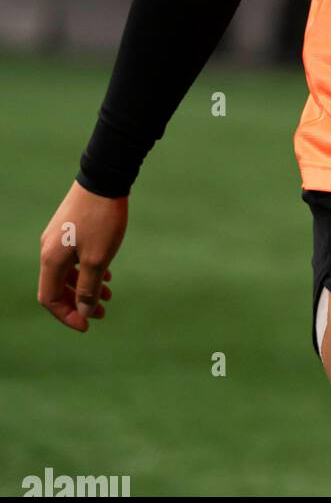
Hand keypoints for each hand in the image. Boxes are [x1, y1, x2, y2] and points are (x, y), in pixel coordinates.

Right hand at [38, 180, 127, 331]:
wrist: (105, 178)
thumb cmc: (102, 219)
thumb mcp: (98, 258)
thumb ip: (89, 287)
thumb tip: (83, 312)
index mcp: (50, 260)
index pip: (49, 299)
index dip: (67, 315)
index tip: (88, 324)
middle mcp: (48, 249)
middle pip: (58, 287)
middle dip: (79, 303)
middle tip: (102, 312)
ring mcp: (58, 237)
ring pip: (68, 272)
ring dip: (86, 286)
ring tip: (109, 294)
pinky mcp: (70, 227)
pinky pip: (74, 257)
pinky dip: (88, 268)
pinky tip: (107, 272)